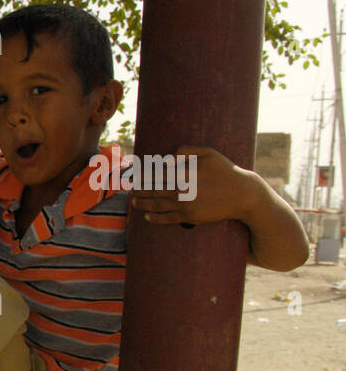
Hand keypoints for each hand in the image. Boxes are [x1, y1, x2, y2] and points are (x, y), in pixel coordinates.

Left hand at [130, 146, 260, 225]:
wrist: (242, 194)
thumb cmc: (225, 171)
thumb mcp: (209, 154)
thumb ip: (188, 151)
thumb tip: (169, 155)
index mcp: (183, 173)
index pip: (156, 173)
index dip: (142, 174)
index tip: (133, 175)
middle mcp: (181, 190)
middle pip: (152, 189)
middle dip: (138, 189)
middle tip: (128, 188)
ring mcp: (184, 205)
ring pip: (157, 204)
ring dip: (142, 203)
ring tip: (133, 201)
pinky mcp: (189, 217)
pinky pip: (167, 218)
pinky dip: (155, 218)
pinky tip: (146, 216)